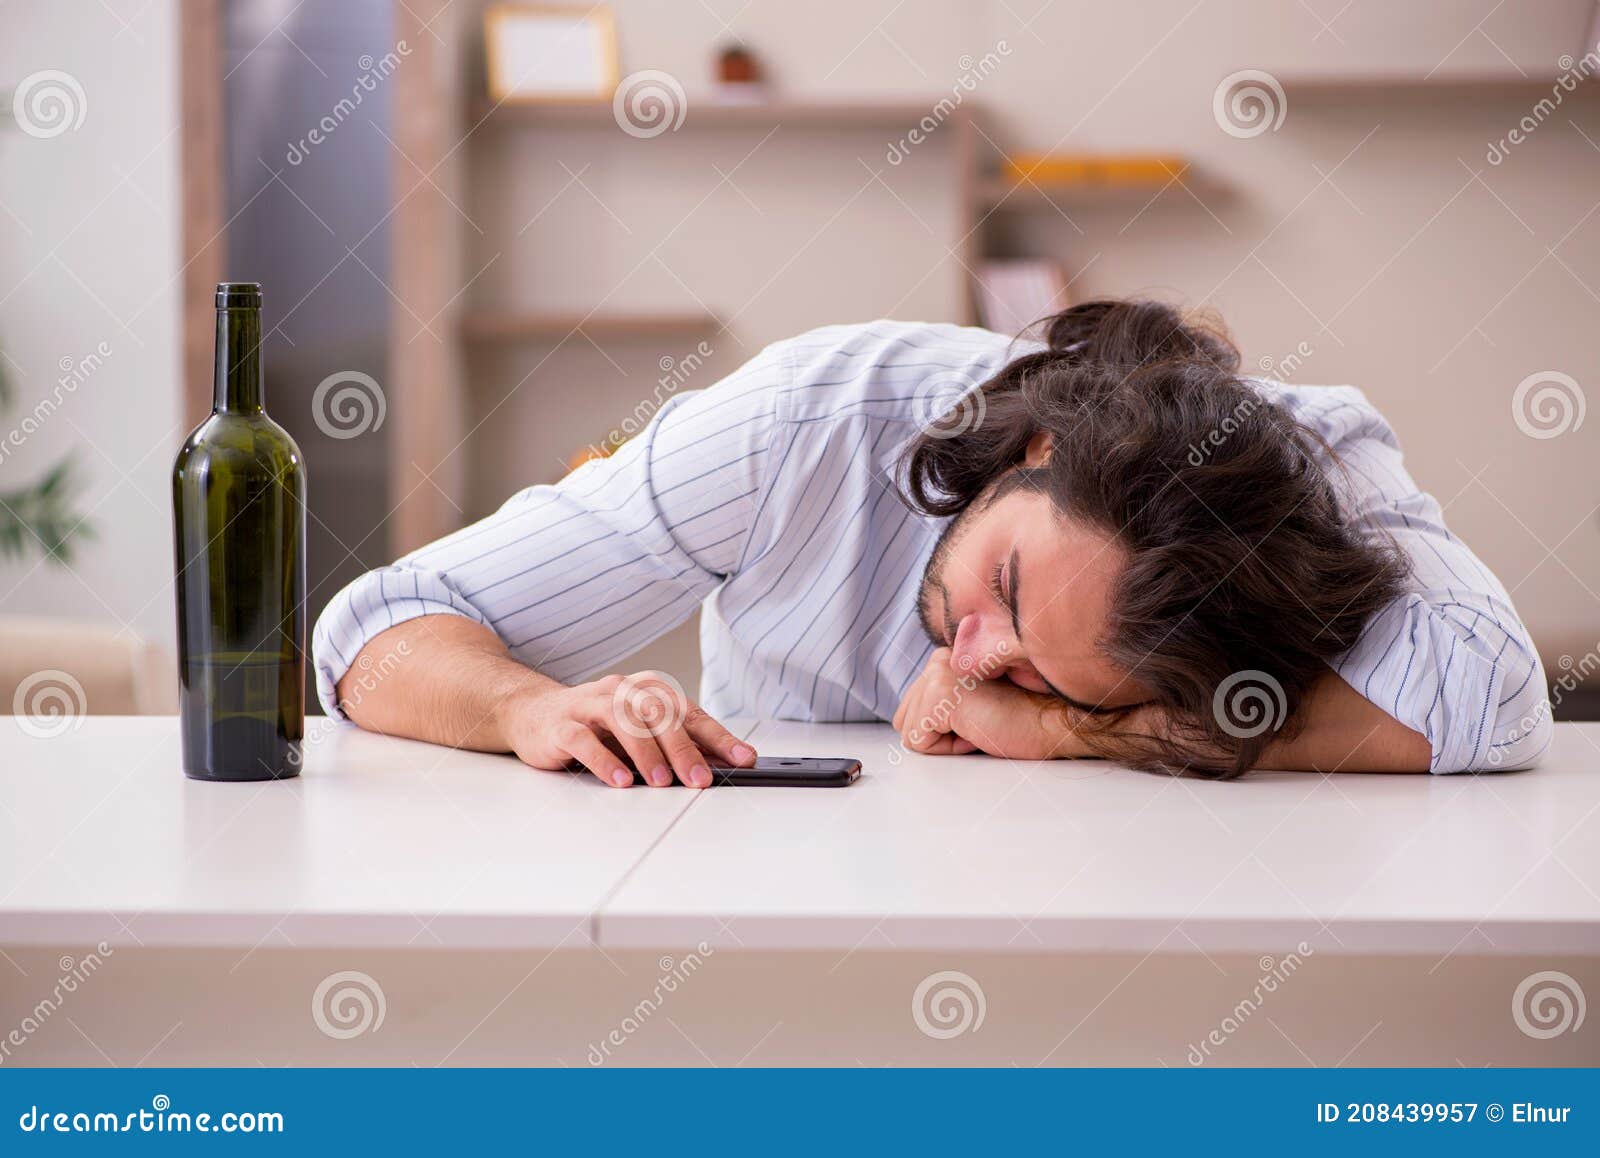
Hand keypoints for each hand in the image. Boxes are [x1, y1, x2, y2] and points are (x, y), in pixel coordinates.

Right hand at [496, 672, 755, 788]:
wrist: (534, 713)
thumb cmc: (596, 726)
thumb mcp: (640, 733)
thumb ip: (676, 744)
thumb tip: (719, 765)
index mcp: (646, 689)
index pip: (689, 711)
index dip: (718, 736)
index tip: (743, 759)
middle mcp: (621, 690)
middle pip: (658, 713)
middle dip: (683, 748)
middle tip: (700, 779)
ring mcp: (589, 704)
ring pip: (622, 720)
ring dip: (645, 752)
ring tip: (661, 781)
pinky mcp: (561, 725)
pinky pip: (583, 739)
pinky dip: (603, 759)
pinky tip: (619, 781)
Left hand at [892, 648, 1086, 760]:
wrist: (1055, 723)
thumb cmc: (1024, 719)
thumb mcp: (974, 706)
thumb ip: (944, 702)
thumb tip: (908, 723)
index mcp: (947, 657)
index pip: (912, 707)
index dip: (943, 728)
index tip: (979, 720)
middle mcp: (940, 658)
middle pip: (905, 718)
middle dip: (939, 733)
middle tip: (980, 725)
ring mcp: (939, 673)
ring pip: (910, 730)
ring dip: (946, 741)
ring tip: (981, 726)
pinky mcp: (940, 693)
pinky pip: (917, 741)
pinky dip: (947, 749)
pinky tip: (977, 732)